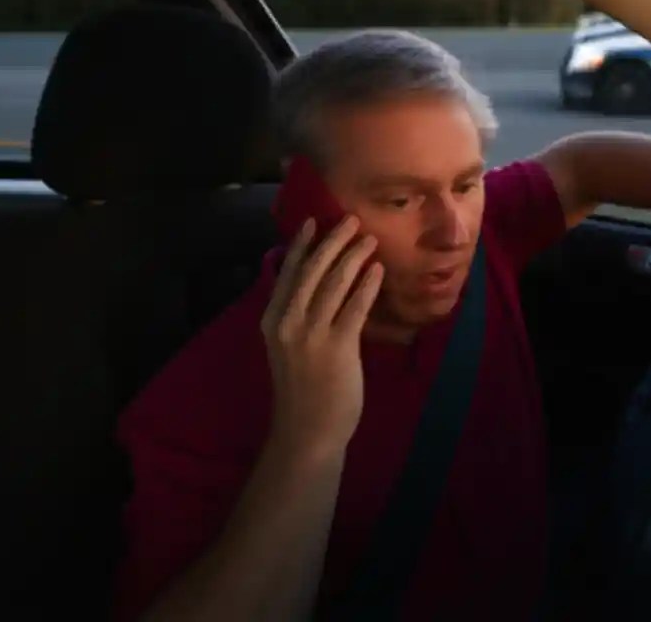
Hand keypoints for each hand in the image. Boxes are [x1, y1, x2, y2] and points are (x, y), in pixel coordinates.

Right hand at [260, 216, 384, 460]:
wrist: (307, 430)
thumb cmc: (301, 389)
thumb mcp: (287, 346)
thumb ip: (295, 315)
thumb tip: (310, 283)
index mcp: (272, 319)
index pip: (288, 272)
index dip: (302, 244)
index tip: (314, 220)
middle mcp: (288, 321)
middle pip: (313, 270)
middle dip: (333, 241)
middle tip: (352, 220)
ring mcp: (311, 334)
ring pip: (334, 283)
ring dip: (354, 256)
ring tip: (370, 239)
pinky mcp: (337, 347)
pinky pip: (355, 307)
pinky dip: (367, 285)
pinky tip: (378, 271)